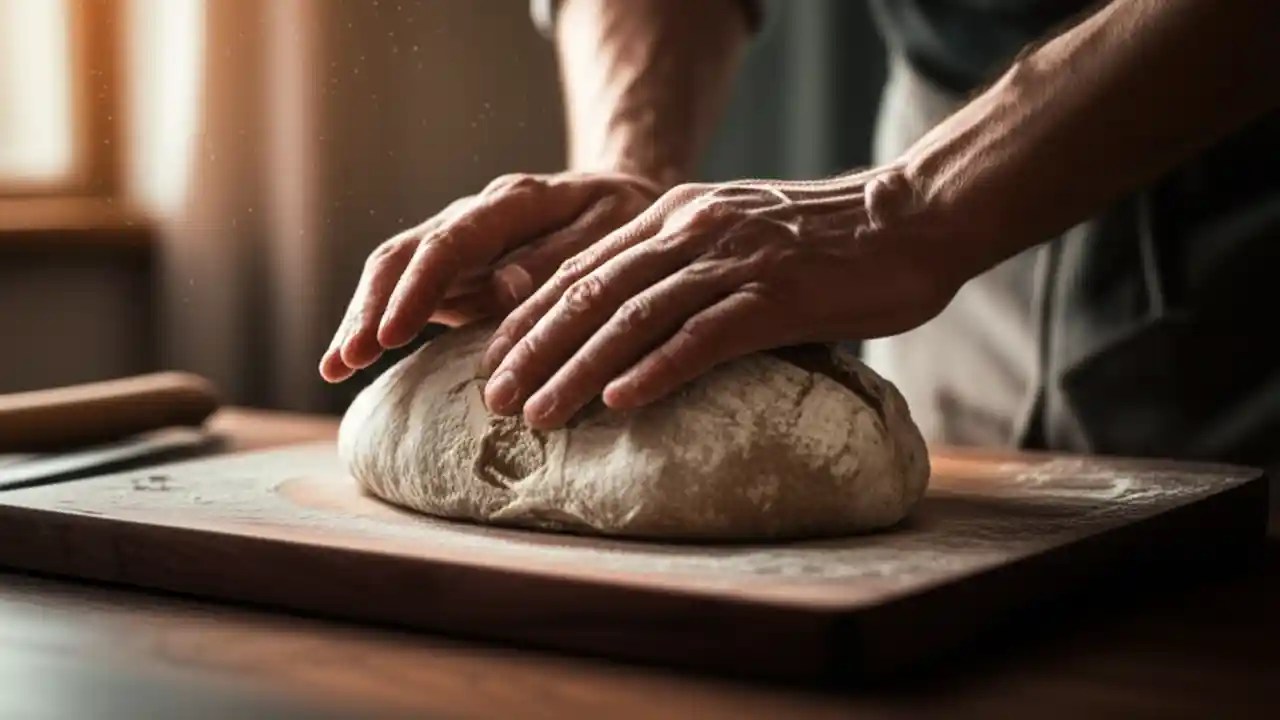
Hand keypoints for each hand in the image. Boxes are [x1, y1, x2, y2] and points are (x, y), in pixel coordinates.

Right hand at [319, 171, 661, 382]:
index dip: (417, 290)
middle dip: (370, 308)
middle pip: (405, 255)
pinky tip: (352, 362)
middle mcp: (475, 216)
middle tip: (347, 361)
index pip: (450, 242)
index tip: (391, 336)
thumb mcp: (613, 227)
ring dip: (362, 318)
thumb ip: (560, 256)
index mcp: (514, 202)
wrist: (624, 198)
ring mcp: (460, 242)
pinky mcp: (458, 270)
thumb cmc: (626, 217)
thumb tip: (506, 286)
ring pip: (394, 270)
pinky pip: (407, 292)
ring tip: (335, 368)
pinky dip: (379, 324)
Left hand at [478, 166, 970, 428]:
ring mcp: (733, 261)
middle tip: (495, 398)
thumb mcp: (737, 233)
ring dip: (578, 370)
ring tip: (538, 414)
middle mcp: (692, 230)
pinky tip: (619, 403)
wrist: (911, 218)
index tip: (494, 360)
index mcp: (676, 215)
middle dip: (536, 349)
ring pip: (634, 318)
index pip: (582, 269)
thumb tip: (635, 324)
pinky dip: (657, 370)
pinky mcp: (777, 296)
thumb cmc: (825, 240)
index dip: (532, 317)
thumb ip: (685, 264)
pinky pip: (702, 336)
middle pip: (592, 294)